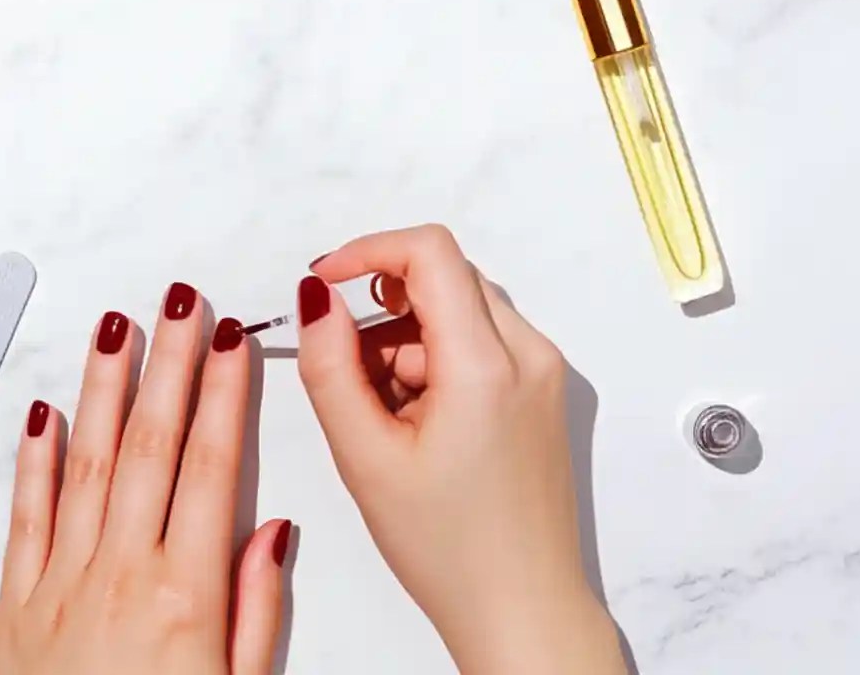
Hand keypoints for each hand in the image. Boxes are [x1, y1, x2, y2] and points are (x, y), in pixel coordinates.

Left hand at [0, 284, 290, 674]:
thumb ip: (258, 609)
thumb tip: (272, 529)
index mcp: (187, 593)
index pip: (213, 465)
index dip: (224, 394)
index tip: (232, 341)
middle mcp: (122, 573)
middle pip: (153, 444)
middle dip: (171, 363)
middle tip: (181, 303)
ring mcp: (63, 583)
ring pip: (87, 462)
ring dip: (105, 388)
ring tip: (118, 329)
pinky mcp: (16, 605)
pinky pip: (25, 516)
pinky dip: (33, 459)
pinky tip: (45, 411)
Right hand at [297, 225, 624, 673]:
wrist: (522, 608)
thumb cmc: (452, 549)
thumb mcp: (366, 456)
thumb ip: (330, 366)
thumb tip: (317, 300)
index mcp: (487, 365)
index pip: (429, 251)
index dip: (366, 250)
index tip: (324, 282)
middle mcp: (528, 356)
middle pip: (444, 279)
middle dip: (382, 308)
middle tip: (346, 370)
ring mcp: (542, 374)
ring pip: (460, 312)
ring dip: (406, 340)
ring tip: (381, 415)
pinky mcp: (540, 393)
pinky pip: (481, 344)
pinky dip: (435, 363)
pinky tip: (414, 423)